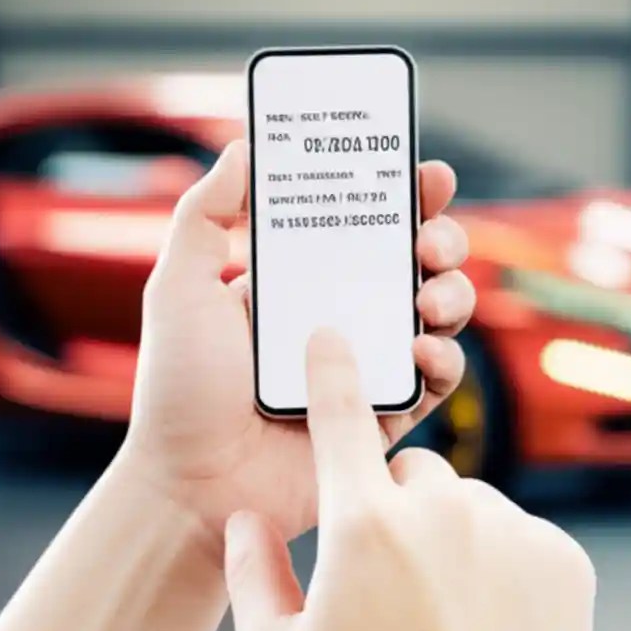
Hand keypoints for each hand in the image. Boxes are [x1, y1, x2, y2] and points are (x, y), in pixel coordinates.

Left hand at [122, 140, 474, 540]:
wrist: (191, 485)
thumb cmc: (179, 388)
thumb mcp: (177, 286)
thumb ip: (204, 213)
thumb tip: (246, 145)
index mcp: (298, 278)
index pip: (361, 220)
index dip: (399, 192)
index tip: (421, 171)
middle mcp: (339, 314)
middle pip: (415, 261)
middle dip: (440, 237)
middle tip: (429, 239)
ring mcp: (367, 364)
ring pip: (438, 314)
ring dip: (452, 294)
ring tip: (430, 299)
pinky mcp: (384, 416)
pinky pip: (434, 381)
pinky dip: (443, 360)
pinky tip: (423, 351)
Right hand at [223, 331, 595, 630]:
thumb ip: (255, 574)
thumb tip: (245, 519)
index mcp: (363, 527)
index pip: (340, 418)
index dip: (331, 371)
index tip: (331, 335)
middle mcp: (442, 512)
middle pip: (410, 474)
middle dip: (395, 507)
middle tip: (388, 574)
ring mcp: (510, 531)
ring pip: (467, 505)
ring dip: (451, 537)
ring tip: (444, 608)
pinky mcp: (562, 557)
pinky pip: (519, 535)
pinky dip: (503, 563)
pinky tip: (489, 618)